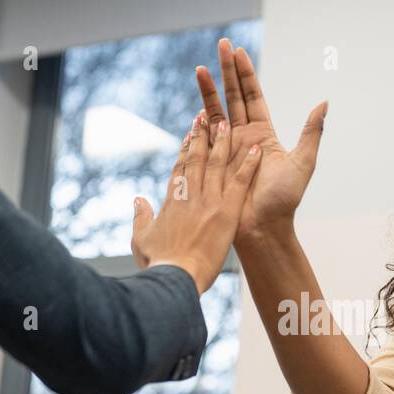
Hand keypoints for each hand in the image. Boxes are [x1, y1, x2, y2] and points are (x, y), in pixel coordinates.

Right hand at [131, 110, 261, 293]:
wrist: (176, 278)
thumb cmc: (158, 263)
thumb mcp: (141, 239)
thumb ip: (140, 217)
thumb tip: (137, 200)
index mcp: (171, 201)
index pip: (179, 168)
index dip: (184, 149)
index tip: (188, 134)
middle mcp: (190, 195)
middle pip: (196, 159)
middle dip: (200, 136)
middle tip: (204, 115)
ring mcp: (209, 201)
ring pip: (217, 164)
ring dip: (222, 142)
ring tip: (225, 121)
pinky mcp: (227, 212)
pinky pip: (240, 182)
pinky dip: (248, 165)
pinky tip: (256, 149)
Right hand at [195, 38, 326, 243]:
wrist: (263, 228)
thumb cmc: (285, 200)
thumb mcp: (303, 163)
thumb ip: (311, 132)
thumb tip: (324, 103)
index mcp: (264, 135)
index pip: (253, 97)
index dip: (246, 75)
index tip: (239, 52)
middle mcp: (244, 138)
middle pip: (233, 97)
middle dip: (226, 71)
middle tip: (220, 44)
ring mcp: (226, 150)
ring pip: (215, 113)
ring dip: (208, 91)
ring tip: (199, 68)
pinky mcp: (213, 163)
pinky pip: (204, 137)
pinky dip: (198, 120)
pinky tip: (193, 104)